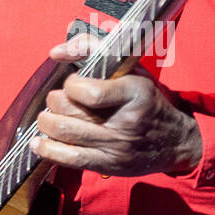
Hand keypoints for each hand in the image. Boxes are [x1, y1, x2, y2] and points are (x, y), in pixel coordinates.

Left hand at [30, 33, 202, 176]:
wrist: (175, 141)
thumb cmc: (147, 100)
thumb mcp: (130, 69)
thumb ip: (92, 49)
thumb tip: (56, 51)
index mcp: (135, 92)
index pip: (90, 92)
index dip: (71, 85)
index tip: (73, 83)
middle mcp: (126, 121)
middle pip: (71, 112)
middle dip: (54, 102)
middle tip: (57, 100)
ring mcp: (117, 146)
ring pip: (66, 134)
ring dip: (46, 123)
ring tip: (48, 117)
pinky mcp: (109, 165)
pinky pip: (70, 159)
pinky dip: (48, 150)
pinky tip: (39, 143)